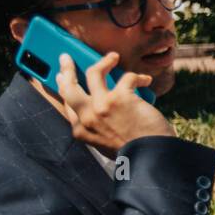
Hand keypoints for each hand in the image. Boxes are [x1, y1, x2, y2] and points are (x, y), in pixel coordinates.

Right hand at [55, 52, 173, 155]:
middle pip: (69, 87)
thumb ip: (98, 127)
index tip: (62, 77)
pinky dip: (138, 77)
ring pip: (93, 73)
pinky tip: (145, 81)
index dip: (64, 88)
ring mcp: (101, 106)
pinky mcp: (120, 97)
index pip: (67, 104)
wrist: (151, 157)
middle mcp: (87, 117)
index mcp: (82, 131)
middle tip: (66, 58)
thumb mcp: (106, 144)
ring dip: (103, 62)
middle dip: (66, 69)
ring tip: (113, 57)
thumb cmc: (135, 152)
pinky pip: (127, 77)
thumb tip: (100, 106)